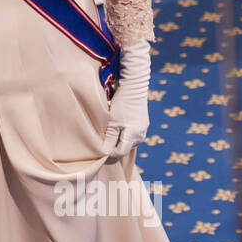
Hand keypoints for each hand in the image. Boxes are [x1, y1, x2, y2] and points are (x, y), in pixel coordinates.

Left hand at [102, 41, 150, 158]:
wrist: (134, 87)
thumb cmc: (121, 104)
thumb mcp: (112, 122)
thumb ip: (109, 139)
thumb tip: (104, 152)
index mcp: (133, 137)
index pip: (120, 153)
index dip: (108, 154)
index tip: (98, 152)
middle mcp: (141, 136)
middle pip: (124, 149)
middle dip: (113, 148)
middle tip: (100, 145)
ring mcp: (143, 130)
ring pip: (128, 142)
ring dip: (118, 141)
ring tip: (107, 136)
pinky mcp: (143, 124)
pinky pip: (132, 135)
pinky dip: (123, 135)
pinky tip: (116, 129)